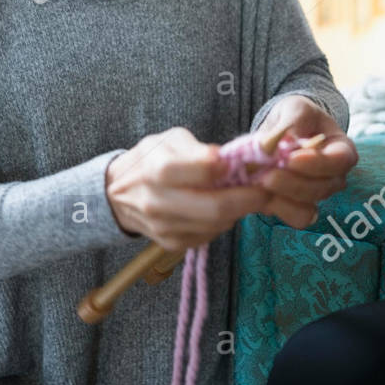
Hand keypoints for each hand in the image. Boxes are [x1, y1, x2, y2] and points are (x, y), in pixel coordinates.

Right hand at [105, 127, 268, 250]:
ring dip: (239, 211)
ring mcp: (164, 227)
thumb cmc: (151, 160)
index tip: (245, 162)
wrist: (117, 195)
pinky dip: (222, 222)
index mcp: (157, 169)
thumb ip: (198, 149)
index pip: (202, 170)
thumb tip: (229, 161)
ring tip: (248, 196)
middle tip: (267, 190)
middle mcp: (158, 202)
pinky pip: (208, 235)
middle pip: (214, 208)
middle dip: (248, 199)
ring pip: (216, 225)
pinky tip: (223, 209)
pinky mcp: (171, 243)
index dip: (228, 167)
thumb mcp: (170, 141)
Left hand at [254, 95, 358, 228]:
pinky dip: (276, 207)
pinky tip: (258, 194)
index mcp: (342, 150)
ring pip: (308, 206)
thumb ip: (292, 123)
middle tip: (267, 174)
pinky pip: (292, 216)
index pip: (340, 161)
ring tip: (259, 182)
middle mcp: (334, 176)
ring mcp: (317, 194)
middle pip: (323, 188)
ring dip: (282, 196)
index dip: (317, 163)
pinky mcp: (297, 206)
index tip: (291, 158)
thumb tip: (279, 144)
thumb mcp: (296, 109)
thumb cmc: (296, 117)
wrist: (282, 131)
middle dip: (294, 183)